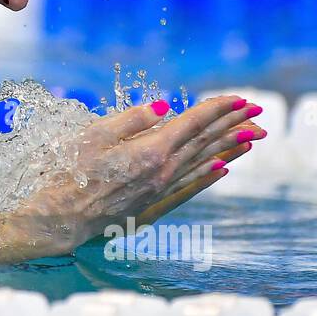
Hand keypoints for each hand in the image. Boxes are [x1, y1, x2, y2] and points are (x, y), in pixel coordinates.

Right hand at [7, 95, 265, 252]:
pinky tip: (222, 169)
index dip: (218, 108)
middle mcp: (162, 172)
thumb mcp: (94, 135)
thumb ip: (132, 119)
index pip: (193, 123)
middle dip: (233, 124)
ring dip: (229, 147)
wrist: (59, 218)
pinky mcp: (151, 203)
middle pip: (204, 142)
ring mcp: (158, 190)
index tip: (240, 97)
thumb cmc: (67, 171)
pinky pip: (189, 186)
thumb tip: (167, 106)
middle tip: (258, 112)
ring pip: (202, 163)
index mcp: (150, 151)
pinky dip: (208, 175)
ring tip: (253, 136)